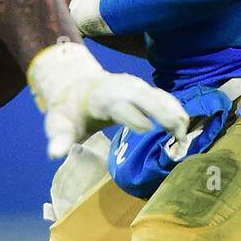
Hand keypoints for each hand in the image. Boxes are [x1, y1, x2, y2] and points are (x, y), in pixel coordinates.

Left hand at [26, 41, 187, 159]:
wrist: (75, 86)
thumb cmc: (69, 110)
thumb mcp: (58, 123)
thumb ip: (59, 138)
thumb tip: (54, 154)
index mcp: (102, 97)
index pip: (120, 104)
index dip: (134, 115)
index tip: (148, 130)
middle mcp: (122, 88)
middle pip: (146, 97)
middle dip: (163, 113)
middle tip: (178, 135)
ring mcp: (136, 87)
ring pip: (160, 95)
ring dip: (175, 112)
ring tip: (186, 134)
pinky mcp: (144, 90)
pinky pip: (164, 97)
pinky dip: (176, 110)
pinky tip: (185, 128)